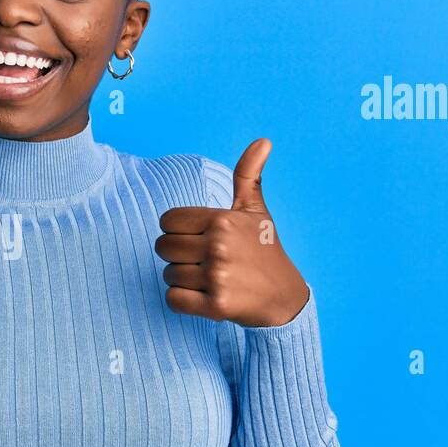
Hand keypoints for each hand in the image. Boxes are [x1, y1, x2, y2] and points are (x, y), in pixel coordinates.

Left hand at [155, 139, 309, 326]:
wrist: (284, 297)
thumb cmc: (264, 250)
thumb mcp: (256, 212)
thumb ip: (248, 176)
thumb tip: (263, 141)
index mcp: (221, 220)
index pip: (167, 221)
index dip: (177, 231)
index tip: (198, 239)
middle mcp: (218, 246)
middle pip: (163, 248)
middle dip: (177, 256)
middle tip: (203, 261)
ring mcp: (218, 277)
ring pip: (168, 275)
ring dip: (182, 280)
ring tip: (209, 279)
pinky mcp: (216, 305)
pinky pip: (173, 300)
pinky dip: (182, 301)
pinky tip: (204, 296)